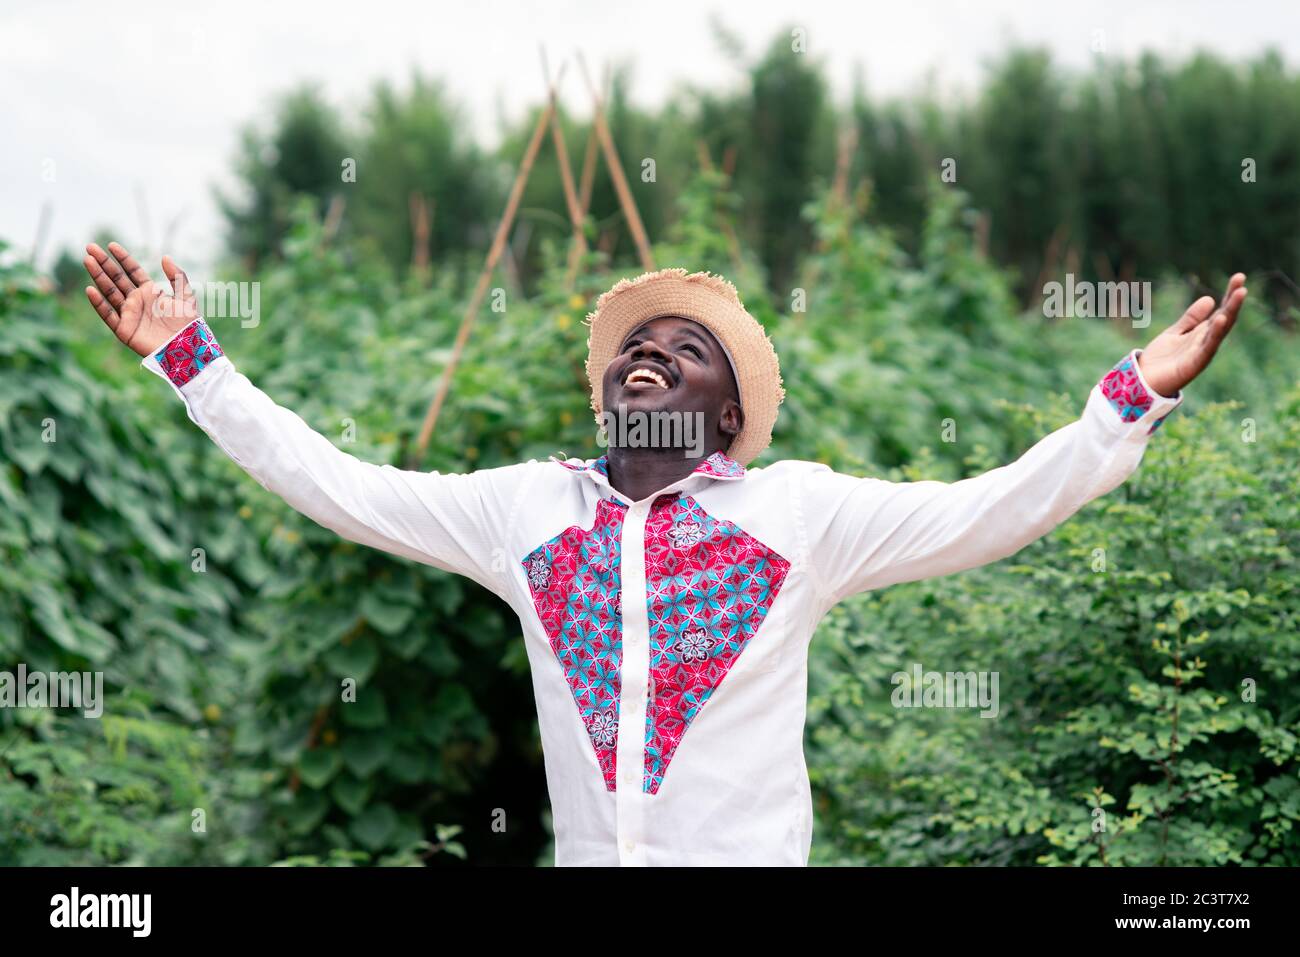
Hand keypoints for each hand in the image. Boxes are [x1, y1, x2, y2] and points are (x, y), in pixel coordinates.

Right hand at [83, 242, 198, 357]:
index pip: (132, 271)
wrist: (187, 349)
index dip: (122, 258)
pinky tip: (90, 289)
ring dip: (98, 277)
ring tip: (87, 260)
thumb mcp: (185, 297)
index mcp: (150, 292)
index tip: (111, 245)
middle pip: (116, 279)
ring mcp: (129, 314)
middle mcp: (137, 301)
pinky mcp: (124, 330)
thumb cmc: (188, 324)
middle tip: (90, 247)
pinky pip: (108, 315)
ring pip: (109, 292)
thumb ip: (177, 277)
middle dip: (104, 263)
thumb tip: (165, 256)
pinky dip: (99, 303)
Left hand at [1137, 273, 1245, 396]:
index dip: (1229, 294)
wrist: (1144, 381)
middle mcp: (1206, 342)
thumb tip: (1210, 299)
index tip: (1238, 277)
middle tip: (1241, 280)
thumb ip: (1191, 318)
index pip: (1221, 310)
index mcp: (1202, 333)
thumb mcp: (1176, 332)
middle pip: (1225, 318)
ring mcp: (1202, 353)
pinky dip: (1216, 333)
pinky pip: (1207, 346)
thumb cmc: (1161, 359)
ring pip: (1220, 330)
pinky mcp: (1194, 364)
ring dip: (1230, 312)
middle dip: (1234, 300)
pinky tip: (1221, 318)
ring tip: (1240, 294)